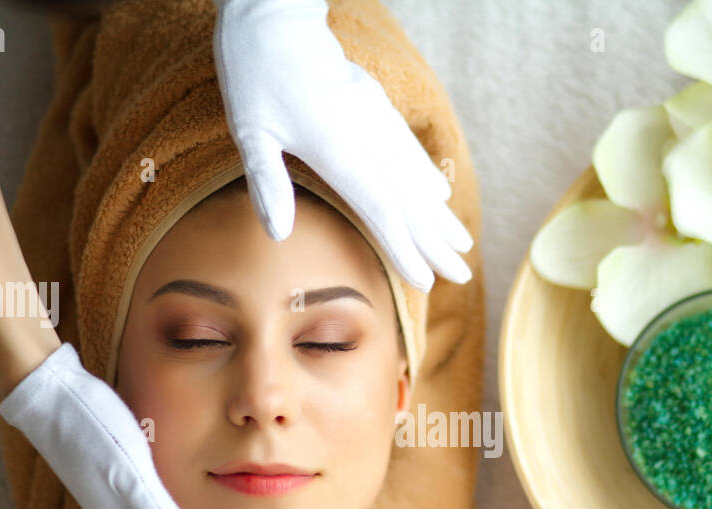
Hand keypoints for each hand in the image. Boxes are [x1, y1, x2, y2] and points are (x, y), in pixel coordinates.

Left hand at [212, 0, 472, 292]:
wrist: (275, 14)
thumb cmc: (254, 73)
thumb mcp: (249, 130)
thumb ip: (267, 183)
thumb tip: (279, 234)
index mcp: (336, 148)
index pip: (379, 210)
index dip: (404, 248)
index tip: (427, 279)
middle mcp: (365, 136)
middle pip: (409, 199)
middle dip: (436, 241)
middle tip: (462, 273)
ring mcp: (375, 119)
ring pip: (415, 176)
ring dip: (439, 213)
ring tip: (462, 243)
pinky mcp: (375, 105)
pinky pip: (408, 150)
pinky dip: (427, 177)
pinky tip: (438, 196)